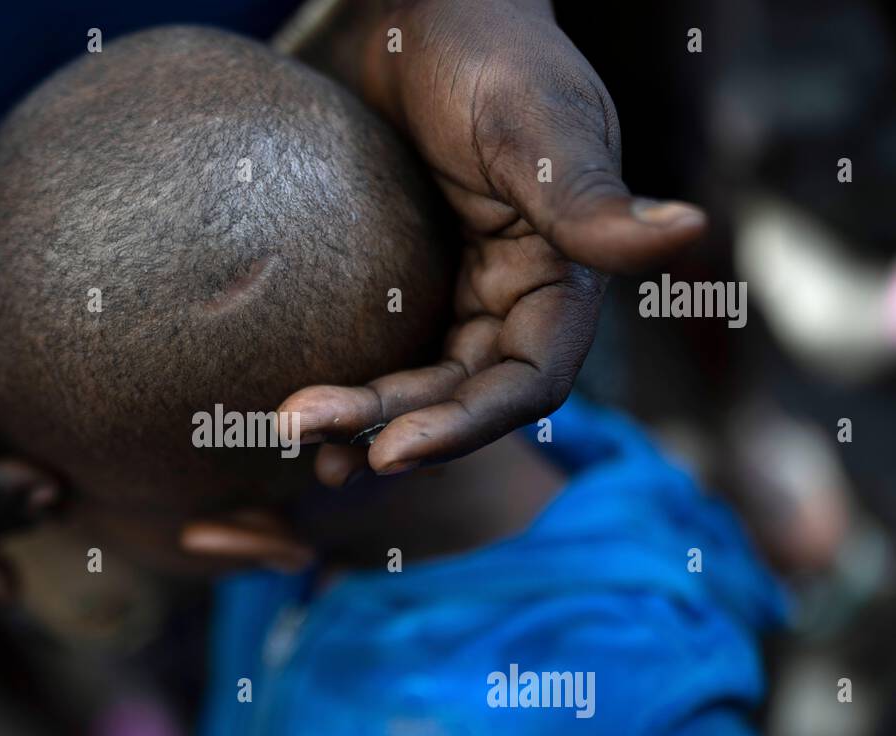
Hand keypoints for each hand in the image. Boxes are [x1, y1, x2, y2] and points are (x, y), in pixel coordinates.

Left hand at [282, 0, 706, 485]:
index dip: (465, 427)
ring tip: (291, 433)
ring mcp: (454, 293)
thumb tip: (691, 233)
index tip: (391, 451)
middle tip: (302, 428)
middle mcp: (512, 299)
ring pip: (414, 381)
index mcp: (560, 277)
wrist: (414, 10)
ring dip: (358, 416)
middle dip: (388, 423)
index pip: (526, 384)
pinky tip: (287, 404)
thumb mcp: (534, 123)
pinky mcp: (402, 282)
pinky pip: (377, 347)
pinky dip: (344, 379)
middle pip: (458, 394)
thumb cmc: (486, 51)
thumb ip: (591, 197)